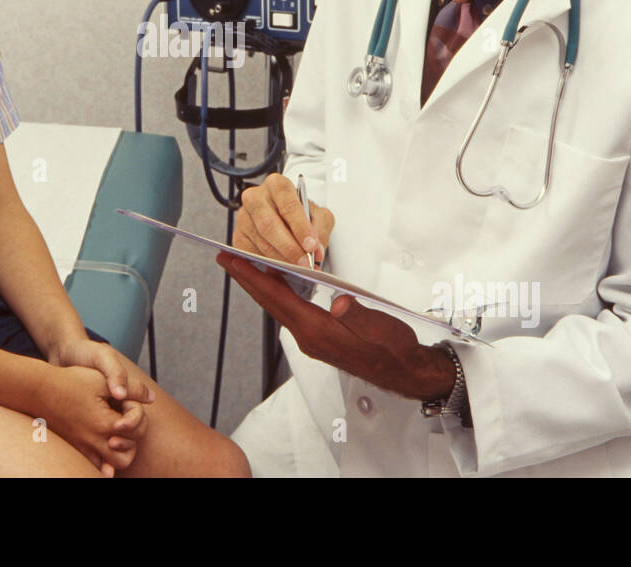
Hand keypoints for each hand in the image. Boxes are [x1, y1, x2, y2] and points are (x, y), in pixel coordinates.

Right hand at [38, 365, 144, 476]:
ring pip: (110, 466)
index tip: (125, 401)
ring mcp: (83, 447)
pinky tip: (103, 448)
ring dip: (118, 453)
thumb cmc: (70, 382)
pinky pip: (92, 464)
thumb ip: (131, 389)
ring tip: (117, 435)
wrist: (38, 390)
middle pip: (127, 455)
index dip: (136, 412)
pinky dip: (101, 462)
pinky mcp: (74, 448)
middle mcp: (95, 441)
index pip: (137, 428)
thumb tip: (151, 398)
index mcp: (106, 424)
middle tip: (125, 422)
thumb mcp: (102, 380)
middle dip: (132, 440)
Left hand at [50, 337, 153, 456]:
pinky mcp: (89, 421)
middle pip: (131, 431)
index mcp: (126, 392)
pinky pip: (97, 440)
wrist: (63, 354)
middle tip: (110, 443)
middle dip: (125, 440)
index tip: (117, 426)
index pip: (138, 414)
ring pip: (115, 439)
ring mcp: (103, 414)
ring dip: (113, 450)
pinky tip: (90, 454)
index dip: (132, 422)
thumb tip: (122, 395)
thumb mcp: (102, 357)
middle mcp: (118, 404)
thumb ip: (116, 373)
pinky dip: (97, 451)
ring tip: (104, 456)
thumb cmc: (85, 353)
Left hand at [216, 254, 454, 401]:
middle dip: (246, 279)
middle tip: (226, 258)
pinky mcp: (319, 338)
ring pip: (277, 307)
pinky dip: (278, 294)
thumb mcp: (380, 328)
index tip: (232, 261)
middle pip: (269, 302)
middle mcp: (308, 336)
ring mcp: (312, 339)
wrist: (404, 371)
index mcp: (317, 330)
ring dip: (260, 285)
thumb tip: (338, 302)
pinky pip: (289, 311)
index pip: (276, 298)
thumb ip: (357, 315)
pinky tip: (279, 283)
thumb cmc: (393, 349)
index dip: (252, 277)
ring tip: (245, 266)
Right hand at [233, 173, 334, 265]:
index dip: (300, 227)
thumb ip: (320, 229)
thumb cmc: (299, 214)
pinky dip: (267, 263)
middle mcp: (255, 198)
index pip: (287, 205)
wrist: (283, 218)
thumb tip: (316, 250)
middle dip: (289, 247)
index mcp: (277, 185)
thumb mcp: (318, 214)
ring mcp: (243, 217)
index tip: (311, 245)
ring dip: (281, 258)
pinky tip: (281, 267)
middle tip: (304, 262)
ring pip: (260, 241)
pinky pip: (251, 253)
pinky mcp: (238, 236)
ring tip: (297, 267)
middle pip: (269, 224)